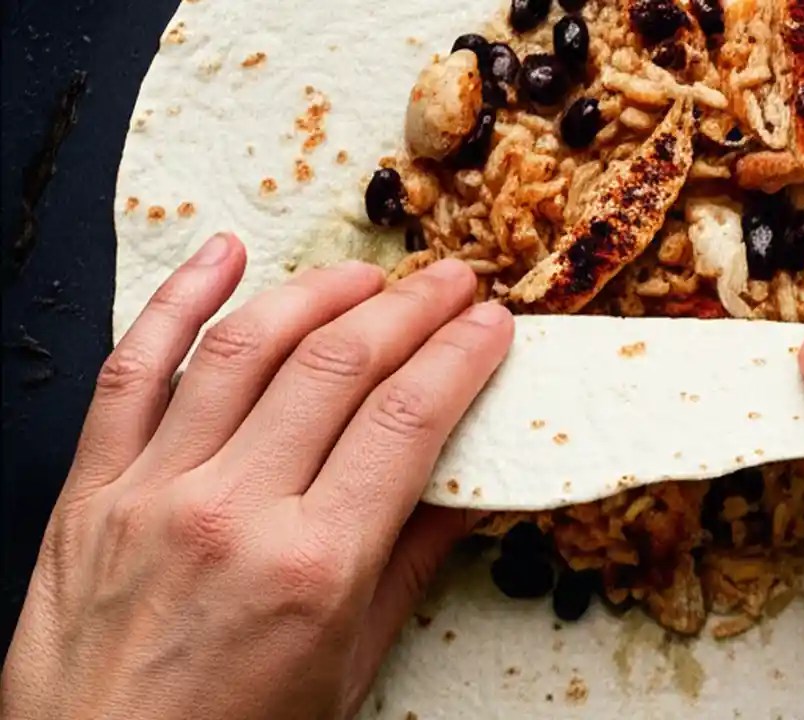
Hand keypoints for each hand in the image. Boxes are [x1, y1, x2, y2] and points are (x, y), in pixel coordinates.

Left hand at [2, 234, 513, 718]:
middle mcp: (233, 513)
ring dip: (317, 293)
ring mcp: (154, 492)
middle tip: (450, 282)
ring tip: (366, 274)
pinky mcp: (93, 489)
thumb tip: (465, 486)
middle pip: (338, 367)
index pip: (406, 419)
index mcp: (313, 567)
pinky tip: (223, 256)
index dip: (460, 357)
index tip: (490, 325)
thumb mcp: (350, 661)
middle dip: (409, 308)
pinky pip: (132, 370)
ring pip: (245, 348)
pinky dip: (178, 300)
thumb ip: (409, 561)